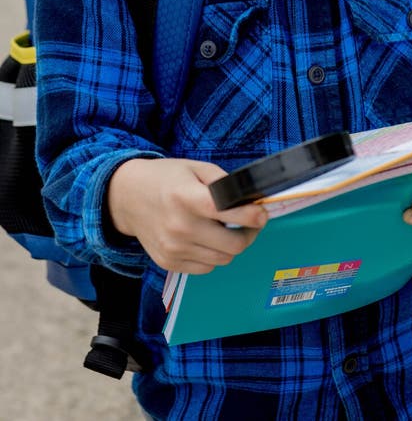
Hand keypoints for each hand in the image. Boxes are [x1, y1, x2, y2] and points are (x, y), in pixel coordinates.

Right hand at [107, 157, 267, 273]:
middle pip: (233, 245)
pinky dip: (213, 255)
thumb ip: (224, 182)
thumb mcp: (195, 168)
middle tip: (249, 223)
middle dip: (248, 233)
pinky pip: (206, 268)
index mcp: (187, 198)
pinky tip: (207, 239)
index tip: (262, 213)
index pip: (229, 213)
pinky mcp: (169, 263)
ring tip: (226, 229)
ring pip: (223, 259)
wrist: (126, 197)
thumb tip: (250, 200)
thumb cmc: (166, 178)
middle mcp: (180, 227)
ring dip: (231, 246)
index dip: (253, 216)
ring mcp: (173, 249)